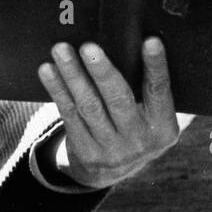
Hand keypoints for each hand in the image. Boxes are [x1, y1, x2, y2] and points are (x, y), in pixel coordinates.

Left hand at [38, 38, 179, 188]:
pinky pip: (69, 115)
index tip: (150, 41)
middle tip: (89, 47)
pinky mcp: (85, 152)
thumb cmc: (138, 125)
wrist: (115, 171)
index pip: (160, 91)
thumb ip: (150, 90)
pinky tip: (48, 70)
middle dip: (102, 71)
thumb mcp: (155, 117)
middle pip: (119, 100)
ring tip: (61, 50)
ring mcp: (111, 150)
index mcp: (164, 128)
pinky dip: (57, 90)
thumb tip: (138, 41)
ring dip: (73, 75)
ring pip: (89, 106)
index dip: (156, 66)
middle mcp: (139, 141)